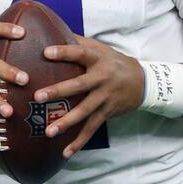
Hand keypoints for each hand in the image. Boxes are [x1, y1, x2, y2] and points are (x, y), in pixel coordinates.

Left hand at [33, 36, 144, 157]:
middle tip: (38, 97)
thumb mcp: (101, 49)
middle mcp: (101, 78)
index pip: (79, 53)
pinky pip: (92, 128)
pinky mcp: (107, 112)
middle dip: (58, 91)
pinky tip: (65, 152)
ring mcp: (105, 98)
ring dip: (67, 122)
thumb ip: (80, 43)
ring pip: (84, 112)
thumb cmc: (115, 62)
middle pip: (78, 85)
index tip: (45, 52)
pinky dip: (79, 141)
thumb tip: (53, 31)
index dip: (63, 52)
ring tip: (49, 131)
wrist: (144, 82)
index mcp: (98, 59)